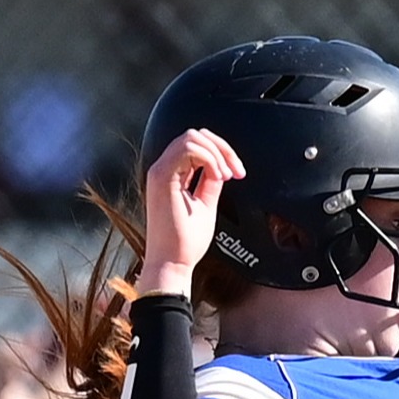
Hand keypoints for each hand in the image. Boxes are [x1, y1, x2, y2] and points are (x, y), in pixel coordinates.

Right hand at [140, 127, 243, 297]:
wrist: (173, 263)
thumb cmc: (185, 242)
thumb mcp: (205, 205)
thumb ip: (210, 183)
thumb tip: (221, 168)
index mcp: (172, 174)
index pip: (196, 144)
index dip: (221, 152)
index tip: (238, 173)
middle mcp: (163, 169)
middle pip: (195, 135)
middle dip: (222, 147)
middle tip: (237, 171)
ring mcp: (160, 171)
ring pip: (191, 137)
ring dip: (217, 153)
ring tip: (227, 176)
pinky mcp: (162, 177)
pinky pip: (188, 148)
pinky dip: (210, 158)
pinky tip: (219, 177)